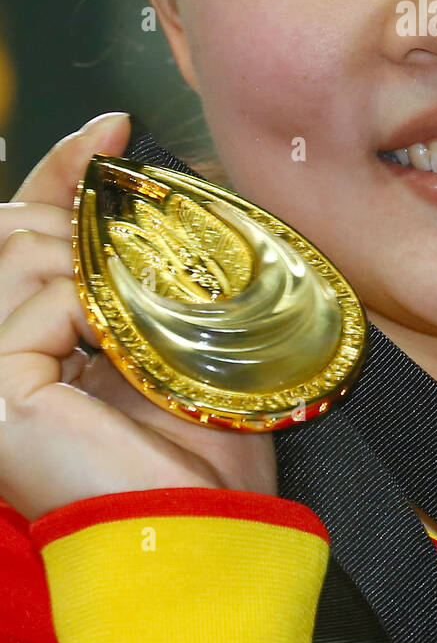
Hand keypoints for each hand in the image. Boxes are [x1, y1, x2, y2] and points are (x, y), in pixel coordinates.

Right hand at [0, 113, 276, 519]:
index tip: (115, 130)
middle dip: (85, 220)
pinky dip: (99, 310)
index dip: (61, 169)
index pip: (22, 219)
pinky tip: (128, 350)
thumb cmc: (197, 424)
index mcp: (32, 327)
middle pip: (12, 225)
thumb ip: (125, 229)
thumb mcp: (166, 301)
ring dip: (101, 266)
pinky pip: (42, 301)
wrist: (210, 519)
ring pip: (23, 249)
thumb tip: (109, 123)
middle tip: (145, 263)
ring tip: (145, 320)